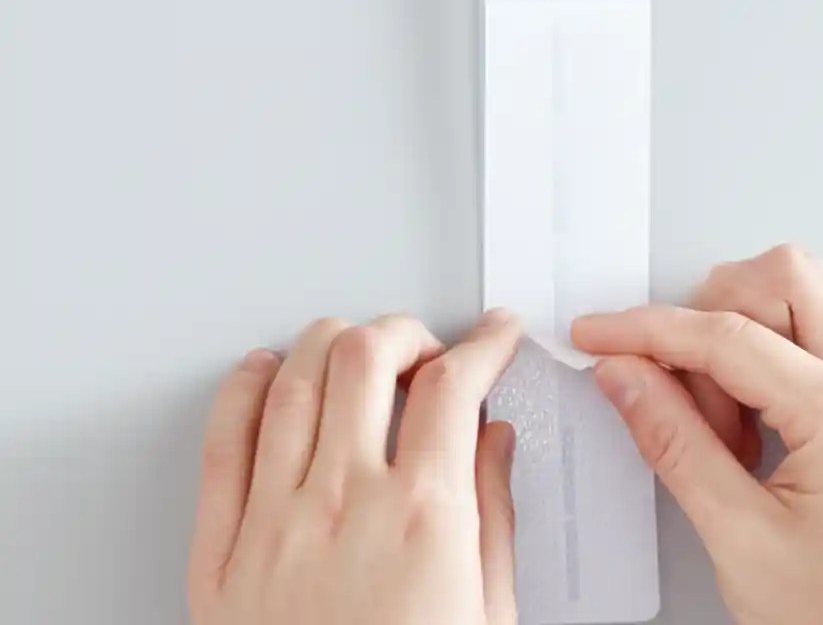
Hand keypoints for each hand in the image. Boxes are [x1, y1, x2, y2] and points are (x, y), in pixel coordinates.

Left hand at [188, 311, 522, 624]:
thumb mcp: (489, 614)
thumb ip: (493, 514)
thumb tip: (494, 444)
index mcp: (424, 518)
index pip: (455, 385)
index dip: (485, 344)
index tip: (495, 337)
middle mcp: (344, 504)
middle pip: (368, 358)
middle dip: (408, 332)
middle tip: (430, 347)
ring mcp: (274, 522)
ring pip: (297, 380)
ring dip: (334, 341)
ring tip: (359, 346)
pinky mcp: (221, 553)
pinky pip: (223, 442)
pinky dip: (244, 389)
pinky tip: (265, 373)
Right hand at [573, 246, 822, 624]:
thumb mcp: (742, 539)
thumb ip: (676, 445)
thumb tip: (628, 378)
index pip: (728, 334)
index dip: (647, 330)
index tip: (599, 335)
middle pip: (786, 281)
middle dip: (713, 312)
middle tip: (675, 386)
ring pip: (805, 309)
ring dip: (743, 347)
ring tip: (723, 438)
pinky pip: (820, 354)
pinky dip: (772, 374)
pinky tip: (750, 440)